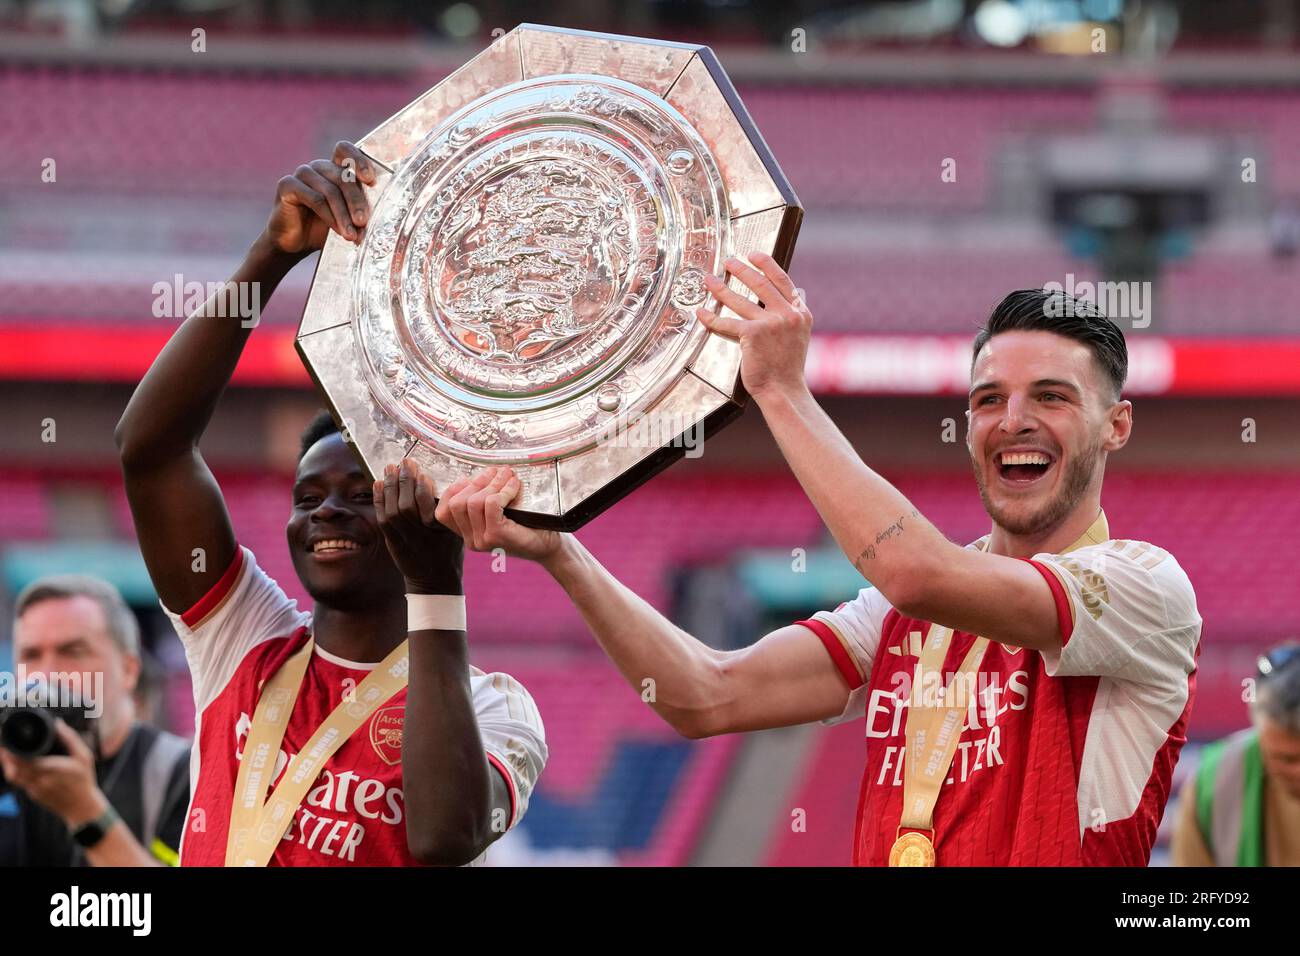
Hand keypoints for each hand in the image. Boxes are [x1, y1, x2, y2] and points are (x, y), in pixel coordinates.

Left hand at [0, 720, 107, 826]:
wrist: (82, 808)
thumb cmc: (84, 780)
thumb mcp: (84, 756)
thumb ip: (71, 739)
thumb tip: (58, 724)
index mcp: (53, 769)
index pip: (25, 761)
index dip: (12, 752)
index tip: (7, 742)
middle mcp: (40, 781)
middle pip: (13, 768)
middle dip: (6, 756)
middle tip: (3, 744)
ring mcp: (34, 789)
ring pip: (13, 776)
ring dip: (7, 764)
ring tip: (7, 752)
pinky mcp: (33, 794)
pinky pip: (19, 781)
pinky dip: (15, 771)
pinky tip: (18, 763)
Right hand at [262, 141, 377, 257]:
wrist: (296, 242)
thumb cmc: (324, 228)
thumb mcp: (347, 217)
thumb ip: (360, 209)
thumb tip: (385, 214)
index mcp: (334, 169)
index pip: (345, 150)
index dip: (359, 160)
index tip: (371, 180)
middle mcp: (318, 167)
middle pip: (342, 177)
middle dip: (356, 201)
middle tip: (363, 222)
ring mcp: (302, 173)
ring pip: (330, 190)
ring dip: (343, 214)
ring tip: (351, 235)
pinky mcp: (287, 185)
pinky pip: (314, 198)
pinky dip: (328, 216)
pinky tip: (337, 230)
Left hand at [374, 460, 464, 593]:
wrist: (435, 581)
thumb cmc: (449, 552)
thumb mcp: (457, 532)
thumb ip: (451, 510)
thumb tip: (451, 481)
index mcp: (440, 533)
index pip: (429, 507)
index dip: (423, 490)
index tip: (424, 474)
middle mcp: (421, 537)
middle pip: (407, 507)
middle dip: (405, 482)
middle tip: (406, 462)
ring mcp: (404, 541)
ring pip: (392, 512)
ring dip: (390, 487)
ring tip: (391, 468)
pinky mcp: (392, 543)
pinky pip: (382, 520)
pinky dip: (379, 500)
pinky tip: (378, 483)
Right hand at [434, 467, 562, 563]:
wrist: (549, 546)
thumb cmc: (528, 526)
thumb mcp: (499, 513)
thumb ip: (484, 500)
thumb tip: (479, 474)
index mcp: (467, 534)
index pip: (442, 512)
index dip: (452, 490)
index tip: (470, 477)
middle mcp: (471, 540)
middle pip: (456, 503)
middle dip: (476, 482)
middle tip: (496, 472)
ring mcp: (482, 540)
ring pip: (473, 502)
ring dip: (492, 483)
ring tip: (507, 476)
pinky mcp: (497, 535)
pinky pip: (491, 504)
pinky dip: (503, 490)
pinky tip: (515, 486)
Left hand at [695, 251, 812, 402]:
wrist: (784, 389)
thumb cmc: (787, 368)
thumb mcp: (799, 336)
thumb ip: (792, 315)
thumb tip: (795, 294)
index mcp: (800, 313)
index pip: (782, 280)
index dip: (767, 264)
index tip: (754, 255)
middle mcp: (788, 314)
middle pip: (760, 283)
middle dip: (741, 269)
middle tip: (729, 262)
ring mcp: (771, 323)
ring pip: (740, 300)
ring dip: (721, 288)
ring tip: (710, 280)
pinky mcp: (753, 335)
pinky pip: (726, 322)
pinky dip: (711, 317)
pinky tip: (702, 312)